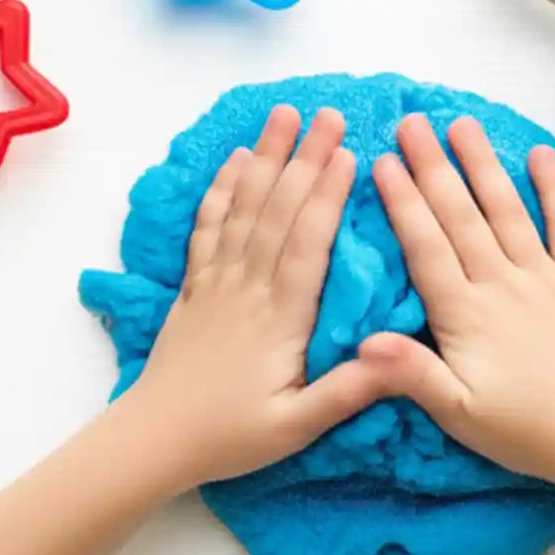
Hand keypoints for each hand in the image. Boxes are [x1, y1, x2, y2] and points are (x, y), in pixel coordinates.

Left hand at [124, 105, 385, 490]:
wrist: (155, 440)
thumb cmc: (232, 436)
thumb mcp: (299, 427)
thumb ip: (348, 391)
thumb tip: (398, 357)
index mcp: (280, 320)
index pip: (306, 245)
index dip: (326, 197)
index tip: (347, 154)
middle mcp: (247, 289)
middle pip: (277, 212)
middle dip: (303, 159)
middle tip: (328, 114)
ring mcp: (217, 283)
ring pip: (243, 209)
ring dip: (264, 159)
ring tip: (282, 115)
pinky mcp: (196, 287)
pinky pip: (208, 228)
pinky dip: (221, 191)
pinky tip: (234, 161)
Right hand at [364, 114, 554, 487]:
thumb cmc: (524, 431)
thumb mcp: (458, 413)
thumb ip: (411, 374)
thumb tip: (363, 343)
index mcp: (465, 316)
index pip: (426, 248)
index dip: (403, 203)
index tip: (382, 162)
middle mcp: (502, 285)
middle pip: (461, 217)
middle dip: (433, 167)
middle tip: (411, 122)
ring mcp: (544, 279)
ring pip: (507, 211)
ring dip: (483, 165)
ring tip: (462, 125)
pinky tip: (542, 155)